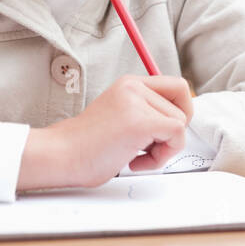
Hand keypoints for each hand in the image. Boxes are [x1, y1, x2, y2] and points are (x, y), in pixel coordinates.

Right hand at [18, 75, 193, 190]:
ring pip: (181, 123)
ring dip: (163, 149)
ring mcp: (136, 102)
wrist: (62, 155)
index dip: (181, 111)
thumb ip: (146, 112)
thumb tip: (179, 122)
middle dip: (170, 136)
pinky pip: (177, 136)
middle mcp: (134, 86)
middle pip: (183, 107)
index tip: (166, 132)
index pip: (178, 86)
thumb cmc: (87, 146)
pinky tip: (134, 161)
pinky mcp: (140, 122)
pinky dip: (162, 156)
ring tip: (134, 155)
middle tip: (147, 148)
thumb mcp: (121, 116)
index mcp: (129, 84)